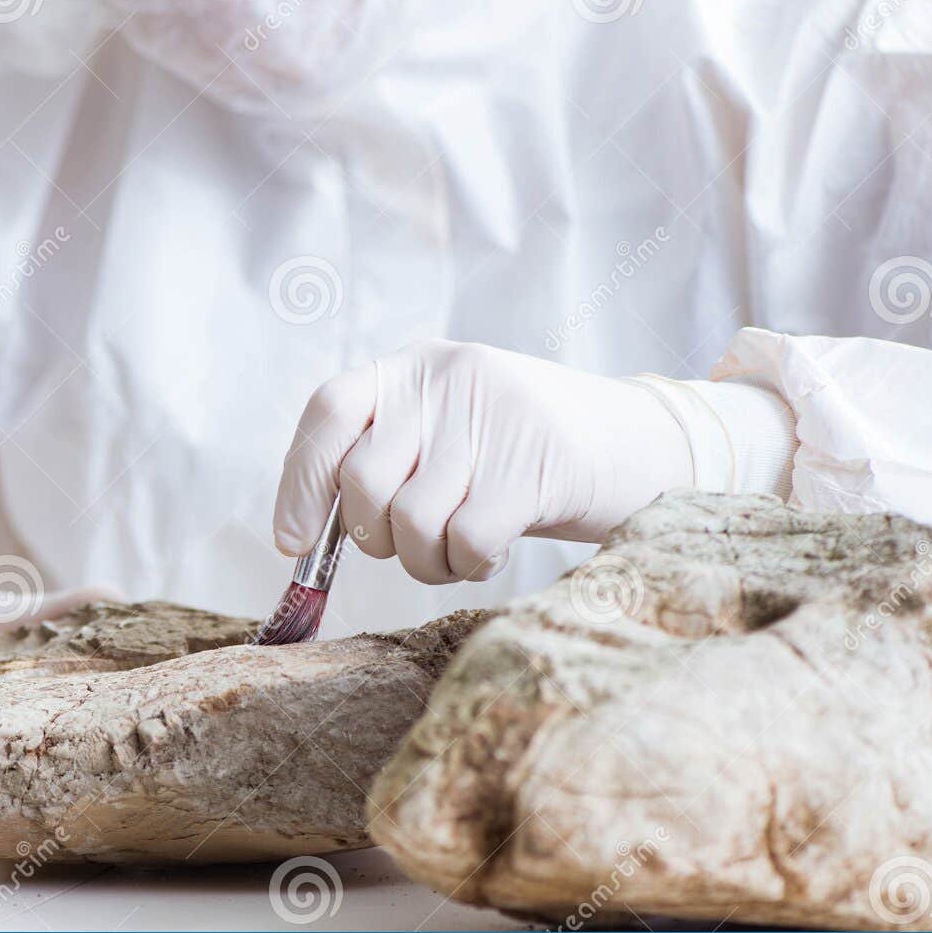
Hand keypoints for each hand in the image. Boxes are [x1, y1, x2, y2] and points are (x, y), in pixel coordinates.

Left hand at [273, 340, 691, 583]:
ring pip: (412, 522)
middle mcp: (445, 379)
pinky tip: (491, 551)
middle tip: (414, 544)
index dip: (299, 483)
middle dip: (376, 537)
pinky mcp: (533, 464)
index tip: (294, 541)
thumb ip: (382, 460)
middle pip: (363, 481)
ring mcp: (491, 417)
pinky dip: (468, 565)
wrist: (637, 443)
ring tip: (458, 549)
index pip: (328, 413)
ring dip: (427, 560)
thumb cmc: (517, 457)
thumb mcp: (445, 432)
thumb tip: (300, 534)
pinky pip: (465, 541)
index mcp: (413, 368)